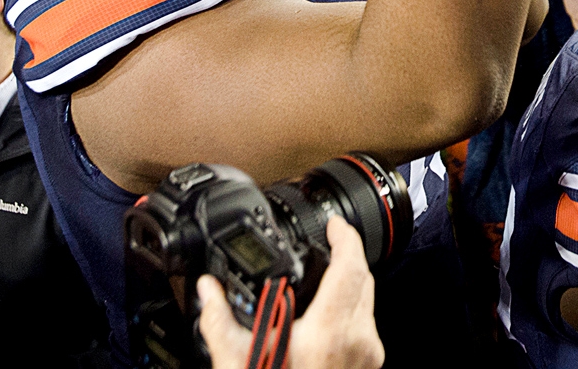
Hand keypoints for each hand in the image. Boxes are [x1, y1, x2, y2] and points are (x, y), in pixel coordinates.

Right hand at [197, 218, 383, 368]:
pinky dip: (349, 309)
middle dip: (346, 255)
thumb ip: (220, 321)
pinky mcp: (370, 365)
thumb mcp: (238, 362)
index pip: (350, 266)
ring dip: (349, 283)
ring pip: (368, 300)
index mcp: (327, 332)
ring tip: (323, 277)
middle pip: (363, 278)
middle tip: (327, 243)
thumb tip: (207, 291)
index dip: (345, 236)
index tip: (335, 224)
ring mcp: (368, 354)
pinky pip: (365, 323)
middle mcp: (357, 341)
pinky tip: (325, 313)